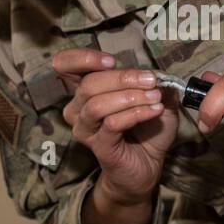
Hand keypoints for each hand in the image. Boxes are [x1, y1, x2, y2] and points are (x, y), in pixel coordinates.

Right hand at [54, 48, 178, 203]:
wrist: (147, 165)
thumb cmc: (146, 129)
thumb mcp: (155, 98)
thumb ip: (155, 82)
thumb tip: (159, 72)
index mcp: (86, 91)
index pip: (65, 66)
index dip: (82, 58)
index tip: (111, 61)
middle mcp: (78, 109)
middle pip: (88, 84)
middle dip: (123, 78)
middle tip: (151, 80)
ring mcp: (86, 129)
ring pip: (97, 105)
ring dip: (130, 97)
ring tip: (155, 98)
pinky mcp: (100, 146)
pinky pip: (112, 124)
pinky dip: (136, 113)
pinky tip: (154, 111)